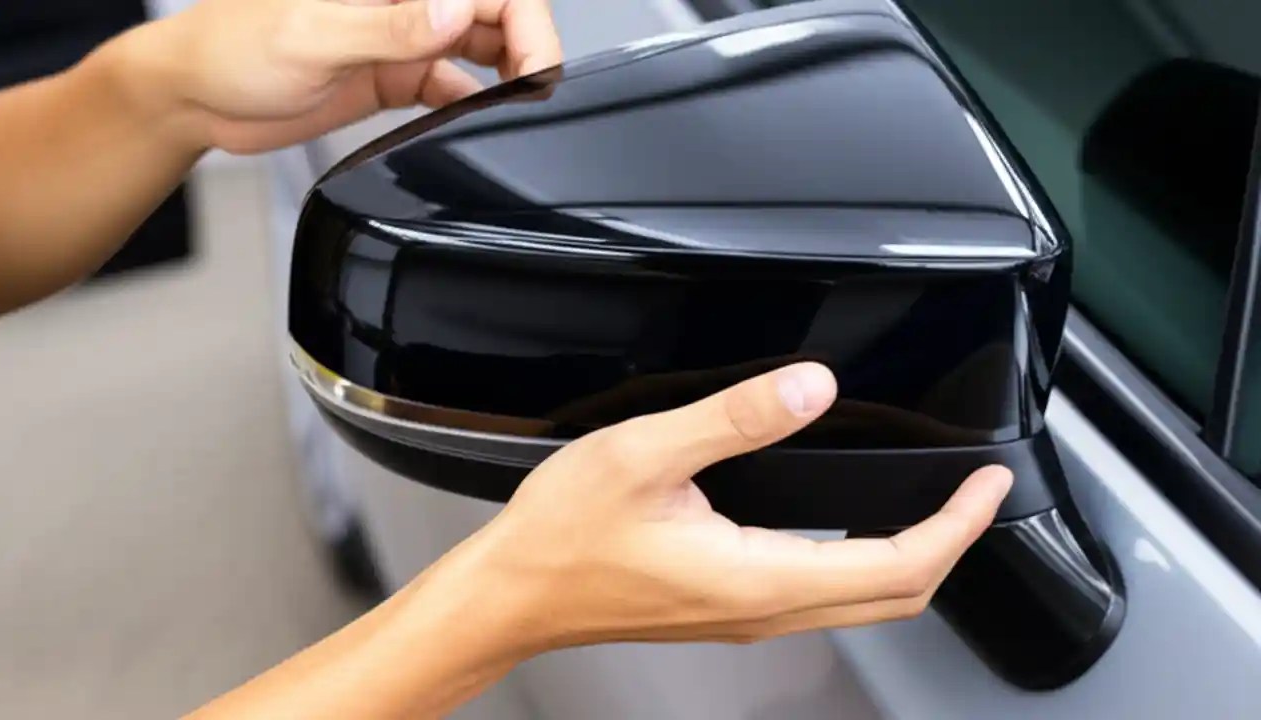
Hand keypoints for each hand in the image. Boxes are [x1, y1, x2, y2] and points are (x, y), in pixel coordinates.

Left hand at [133, 0, 560, 153]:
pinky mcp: (393, 76)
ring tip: (519, 105)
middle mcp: (402, 0)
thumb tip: (459, 11)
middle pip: (491, 11)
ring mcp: (400, 37)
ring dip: (507, 73)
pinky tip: (477, 121)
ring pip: (481, 45)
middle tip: (535, 89)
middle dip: (526, 47)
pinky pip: (452, 86)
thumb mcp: (311, 36)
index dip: (523, 19)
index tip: (534, 62)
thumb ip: (390, 25)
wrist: (193, 98)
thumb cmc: (228, 49)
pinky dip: (473, 104)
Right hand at [433, 362, 1012, 653]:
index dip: (955, 524)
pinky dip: (864, 562)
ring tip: (934, 508)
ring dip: (911, 556)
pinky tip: (854, 526)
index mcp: (755, 577)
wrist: (514, 593)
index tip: (987, 487)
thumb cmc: (563, 537)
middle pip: (894, 597)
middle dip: (950, 545)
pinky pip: (822, 594)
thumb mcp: (646, 455)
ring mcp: (744, 615)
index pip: (895, 564)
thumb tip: (811, 388)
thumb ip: (735, 419)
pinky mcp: (725, 607)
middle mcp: (760, 608)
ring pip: (861, 601)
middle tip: (978, 499)